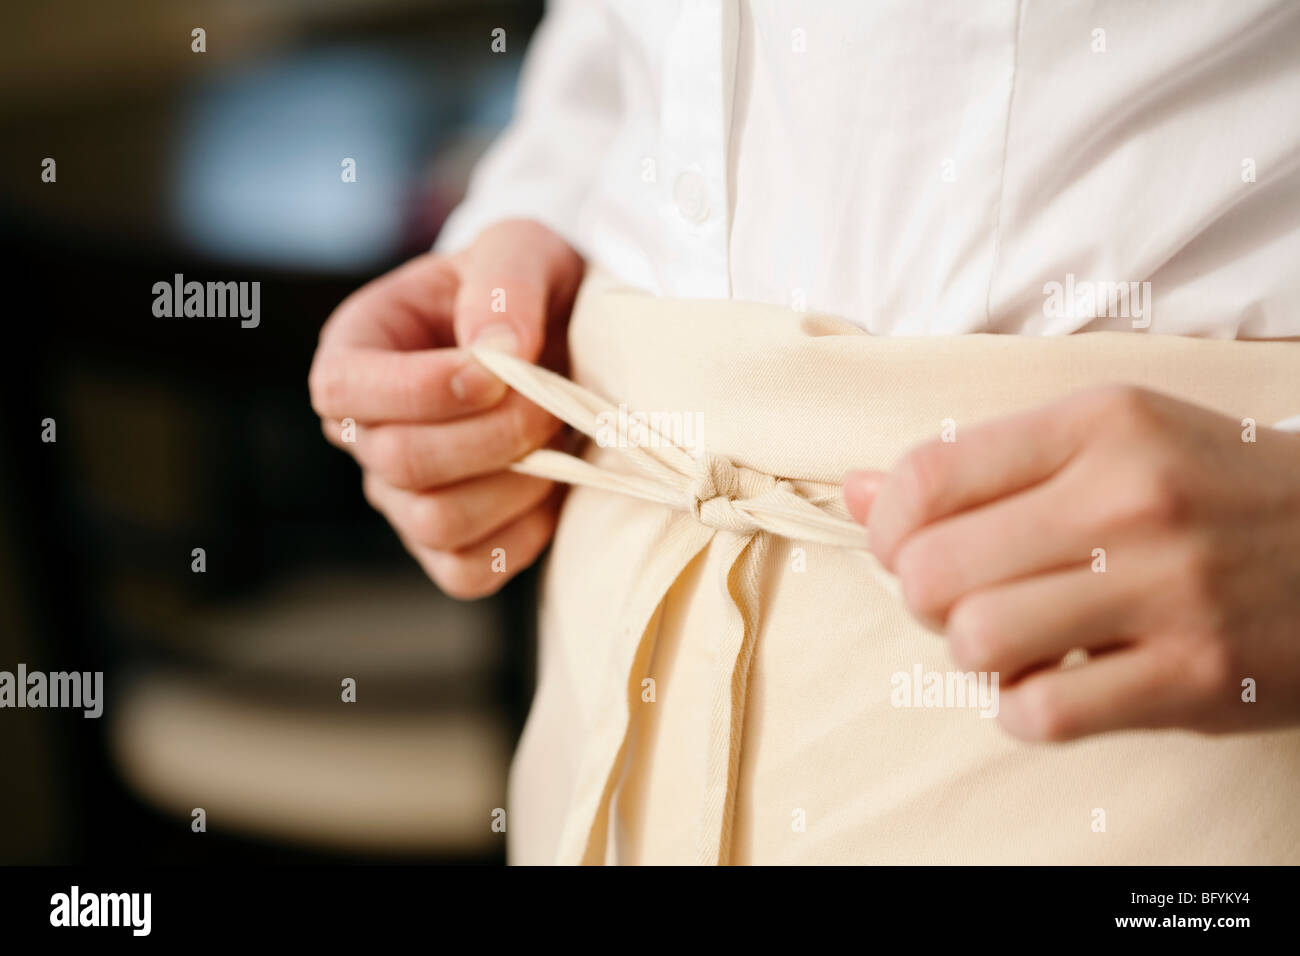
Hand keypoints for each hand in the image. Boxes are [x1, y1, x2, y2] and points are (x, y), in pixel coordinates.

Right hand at [309, 219, 583, 597]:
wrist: (563, 337)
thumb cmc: (524, 289)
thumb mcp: (519, 250)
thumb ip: (503, 283)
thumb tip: (497, 352)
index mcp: (357, 351)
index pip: (343, 391)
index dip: (419, 390)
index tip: (496, 371)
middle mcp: (365, 432)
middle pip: (400, 463)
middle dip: (492, 435)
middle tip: (550, 399)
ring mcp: (401, 497)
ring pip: (435, 522)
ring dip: (515, 483)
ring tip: (555, 435)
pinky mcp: (448, 544)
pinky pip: (467, 572)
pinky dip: (520, 537)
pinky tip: (553, 486)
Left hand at [844, 386, 1299, 740]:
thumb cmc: (1211, 489)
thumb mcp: (1108, 438)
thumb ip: (980, 463)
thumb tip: (855, 493)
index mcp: (1099, 424)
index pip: (925, 476)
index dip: (889, 526)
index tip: (910, 545)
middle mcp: (1128, 500)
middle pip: (931, 571)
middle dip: (927, 597)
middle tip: (971, 594)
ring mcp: (1165, 590)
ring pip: (974, 642)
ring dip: (976, 655)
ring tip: (1020, 638)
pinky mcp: (1193, 675)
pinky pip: (1039, 713)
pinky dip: (1024, 707)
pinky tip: (1057, 680)